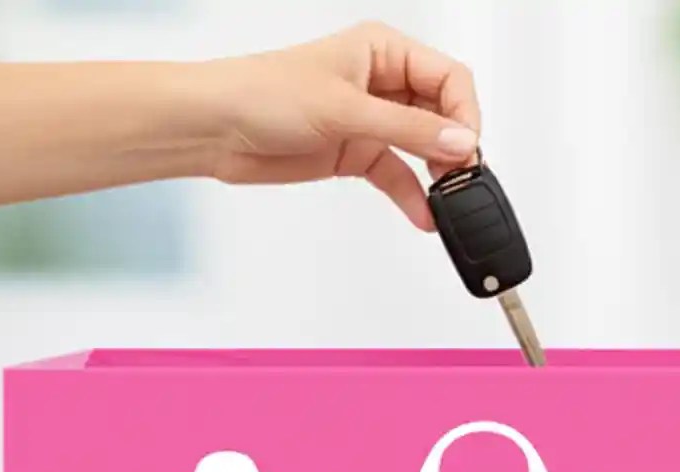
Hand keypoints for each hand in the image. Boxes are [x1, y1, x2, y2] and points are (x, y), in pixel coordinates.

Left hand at [205, 22, 481, 230]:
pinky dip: (412, 194)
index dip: (465, 113)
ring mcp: (371, 119)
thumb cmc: (261, 93)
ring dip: (438, 173)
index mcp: (383, 51)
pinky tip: (424, 213)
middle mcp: (382, 82)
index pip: (449, 78)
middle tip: (461, 176)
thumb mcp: (344, 108)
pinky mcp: (356, 152)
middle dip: (455, 146)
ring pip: (424, 147)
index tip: (467, 148)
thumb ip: (409, 128)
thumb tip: (461, 141)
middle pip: (443, 113)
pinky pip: (398, 175)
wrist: (213, 128)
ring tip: (448, 198)